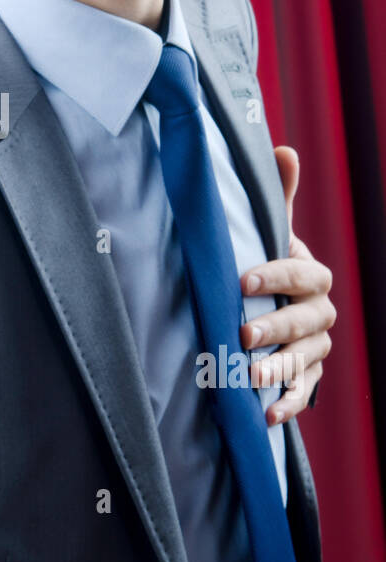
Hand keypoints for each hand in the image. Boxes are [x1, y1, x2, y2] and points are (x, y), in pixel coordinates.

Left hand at [239, 146, 335, 425]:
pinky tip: (267, 413)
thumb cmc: (266, 264)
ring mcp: (315, 346)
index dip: (275, 276)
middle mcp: (319, 311)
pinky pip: (305, 391)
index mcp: (310, 275)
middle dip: (275, 327)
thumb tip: (284, 149)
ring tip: (252, 376)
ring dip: (281, 369)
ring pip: (306, 358)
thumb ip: (277, 198)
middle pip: (305, 321)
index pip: (300, 274)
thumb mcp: (270, 233)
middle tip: (243, 335)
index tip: (243, 281)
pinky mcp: (308, 376)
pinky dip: (288, 403)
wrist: (275, 307)